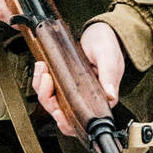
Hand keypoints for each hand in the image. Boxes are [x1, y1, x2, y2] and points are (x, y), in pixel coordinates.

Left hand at [32, 22, 123, 137]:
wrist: (100, 31)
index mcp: (101, 98)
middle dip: (50, 102)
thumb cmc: (108, 44)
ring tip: (43, 71)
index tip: (58, 112)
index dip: (68, 121)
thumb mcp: (109, 58)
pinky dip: (41, 81)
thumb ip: (109, 77)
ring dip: (43, 89)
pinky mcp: (65, 83)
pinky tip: (42, 69)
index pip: (84, 119)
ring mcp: (74, 91)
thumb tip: (110, 96)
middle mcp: (87, 98)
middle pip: (64, 114)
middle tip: (47, 82)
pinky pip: (49, 89)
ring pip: (53, 102)